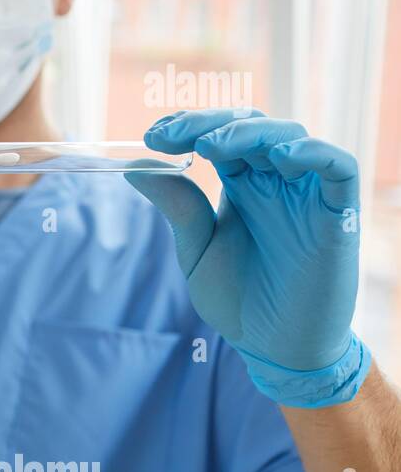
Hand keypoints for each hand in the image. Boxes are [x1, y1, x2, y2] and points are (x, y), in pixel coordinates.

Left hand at [125, 107, 370, 407]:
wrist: (273, 348)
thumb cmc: (238, 299)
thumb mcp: (197, 249)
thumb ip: (177, 207)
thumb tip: (133, 166)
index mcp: (241, 185)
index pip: (218, 136)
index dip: (188, 126)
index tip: (151, 136)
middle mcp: (274, 182)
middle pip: (250, 127)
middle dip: (209, 123)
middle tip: (170, 135)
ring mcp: (306, 195)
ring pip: (290, 136)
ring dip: (250, 132)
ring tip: (211, 147)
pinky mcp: (338, 215)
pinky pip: (338, 167)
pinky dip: (311, 153)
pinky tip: (277, 159)